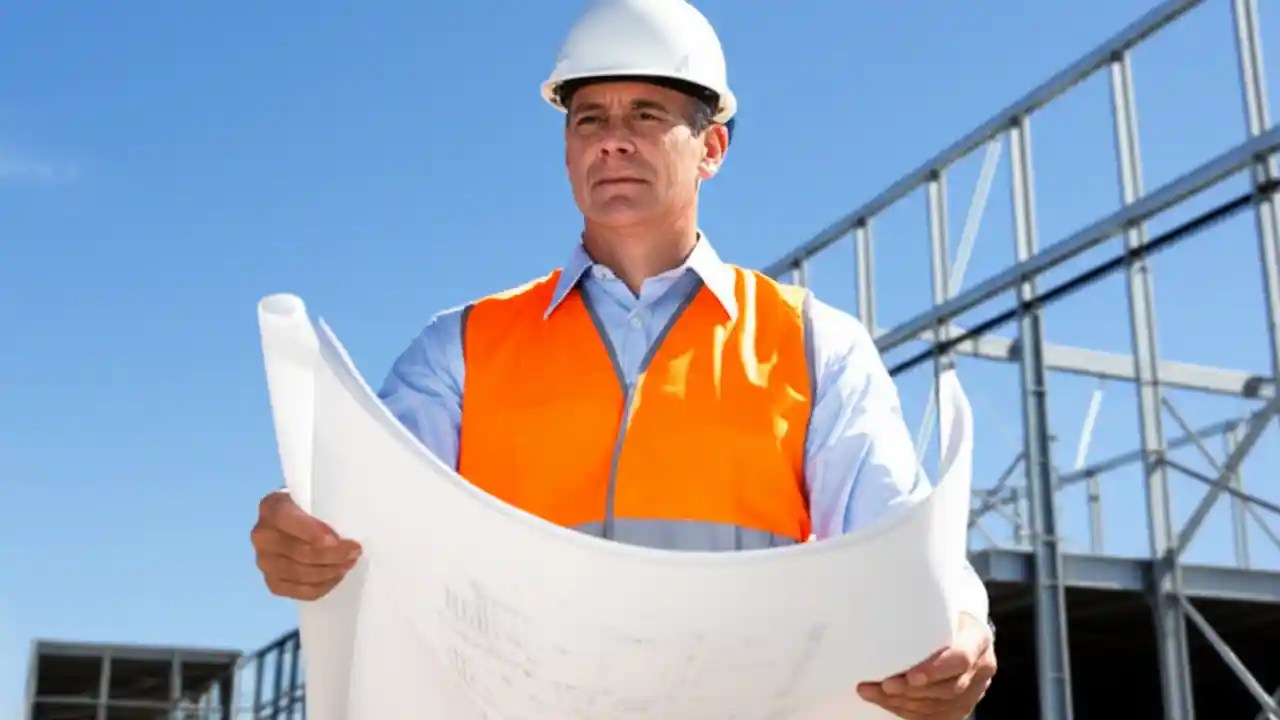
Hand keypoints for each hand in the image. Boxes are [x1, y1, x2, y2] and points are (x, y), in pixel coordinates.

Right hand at [250, 488, 361, 599]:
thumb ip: (327, 505)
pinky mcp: (272, 582)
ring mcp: (264, 561)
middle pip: (297, 551)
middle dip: (331, 554)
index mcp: (272, 507)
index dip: (311, 531)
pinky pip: (297, 591)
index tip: (335, 540)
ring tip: (348, 564)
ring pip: (298, 573)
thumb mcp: (317, 496)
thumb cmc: (312, 507)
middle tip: (354, 552)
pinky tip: (335, 577)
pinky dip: (320, 587)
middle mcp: (262, 535)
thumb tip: (354, 521)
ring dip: (328, 571)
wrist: (298, 521)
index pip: (287, 519)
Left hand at [856, 612, 995, 718]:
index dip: (935, 670)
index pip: (961, 658)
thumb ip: (923, 611)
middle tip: (882, 685)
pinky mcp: (964, 705)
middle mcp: (983, 667)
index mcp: (978, 637)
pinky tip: (887, 703)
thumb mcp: (940, 606)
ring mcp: (976, 690)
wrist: (962, 631)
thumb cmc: (943, 615)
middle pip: (948, 688)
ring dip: (903, 702)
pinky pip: (937, 716)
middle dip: (911, 690)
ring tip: (873, 692)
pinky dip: (908, 712)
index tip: (910, 676)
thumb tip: (879, 607)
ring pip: (940, 705)